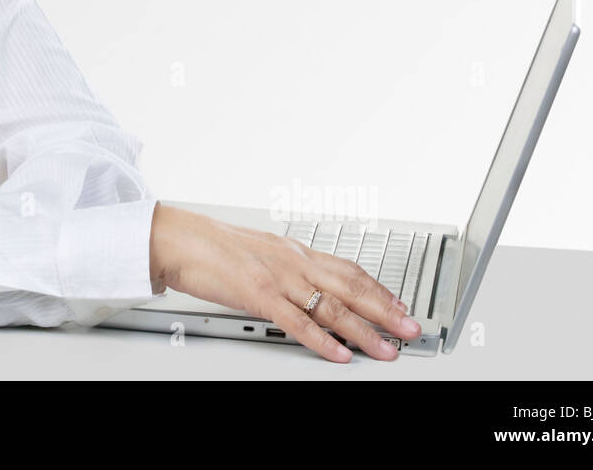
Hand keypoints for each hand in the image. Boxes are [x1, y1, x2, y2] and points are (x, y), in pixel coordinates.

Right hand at [148, 202, 421, 362]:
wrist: (181, 239)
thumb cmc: (213, 246)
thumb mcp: (259, 250)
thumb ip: (285, 266)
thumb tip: (305, 281)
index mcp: (295, 251)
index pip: (348, 269)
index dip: (378, 288)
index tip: (400, 304)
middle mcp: (294, 262)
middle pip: (351, 287)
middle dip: (386, 310)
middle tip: (411, 328)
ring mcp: (279, 278)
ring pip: (332, 307)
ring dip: (365, 331)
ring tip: (386, 349)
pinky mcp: (259, 295)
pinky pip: (298, 322)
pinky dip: (322, 340)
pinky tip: (339, 353)